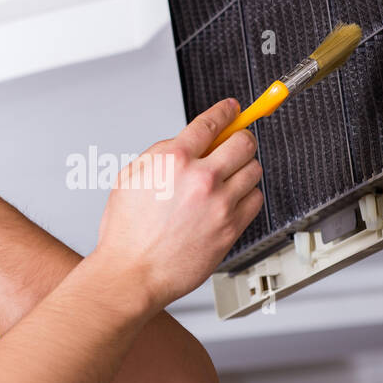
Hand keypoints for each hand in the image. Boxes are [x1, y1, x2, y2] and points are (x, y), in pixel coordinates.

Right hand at [93, 98, 263, 311]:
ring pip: (254, 170)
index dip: (227, 112)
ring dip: (244, 170)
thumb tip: (187, 140)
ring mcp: (220, 204)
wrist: (132, 273)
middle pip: (244, 142)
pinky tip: (231, 202)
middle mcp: (201, 178)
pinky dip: (247, 197)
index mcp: (173, 159)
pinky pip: (256, 200)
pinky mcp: (231, 228)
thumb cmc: (127, 232)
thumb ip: (161, 153)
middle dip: (241, 139)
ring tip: (228, 179)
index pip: (211, 122)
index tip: (233, 109)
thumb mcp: (130, 177)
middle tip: (236, 145)